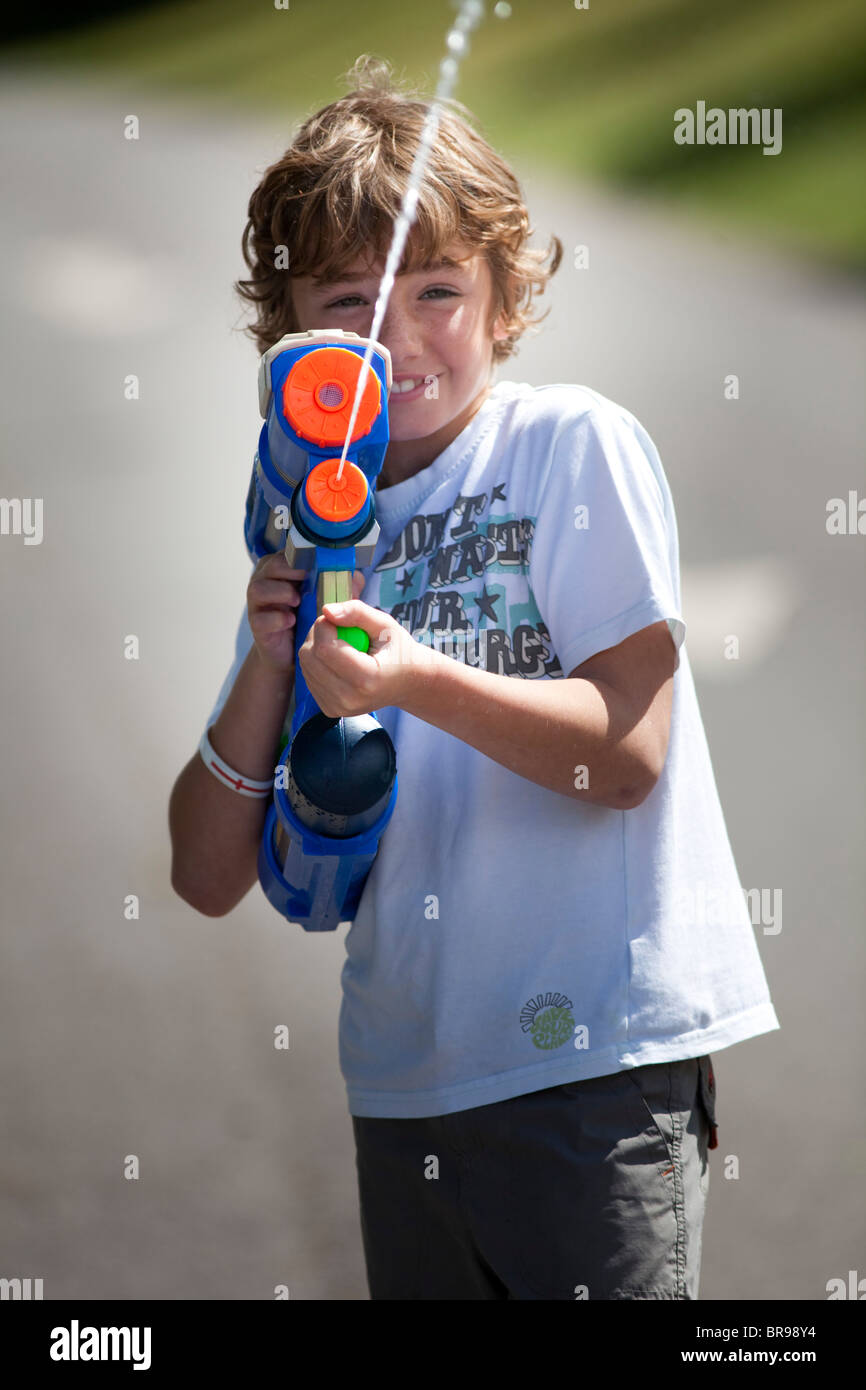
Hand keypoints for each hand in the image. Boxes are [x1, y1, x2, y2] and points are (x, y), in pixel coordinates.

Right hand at [247, 551, 365, 674]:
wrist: (289, 653)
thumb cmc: (306, 619)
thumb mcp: (325, 599)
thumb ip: (341, 587)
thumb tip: (356, 576)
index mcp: (283, 570)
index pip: (288, 552)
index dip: (301, 555)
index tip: (317, 562)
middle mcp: (266, 582)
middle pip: (271, 565)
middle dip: (291, 570)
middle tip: (307, 578)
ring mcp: (257, 604)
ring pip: (259, 588)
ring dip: (281, 592)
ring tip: (297, 600)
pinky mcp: (257, 625)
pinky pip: (261, 618)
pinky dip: (277, 618)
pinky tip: (291, 621)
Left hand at [297, 598, 435, 716]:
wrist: (408, 683)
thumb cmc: (397, 651)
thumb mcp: (386, 625)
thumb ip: (358, 613)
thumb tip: (326, 611)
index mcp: (367, 679)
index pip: (325, 649)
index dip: (324, 626)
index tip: (336, 619)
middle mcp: (350, 699)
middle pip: (309, 658)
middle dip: (316, 635)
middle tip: (336, 629)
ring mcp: (338, 707)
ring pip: (305, 666)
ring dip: (315, 648)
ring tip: (340, 645)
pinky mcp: (330, 710)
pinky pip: (309, 678)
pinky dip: (317, 664)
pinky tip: (337, 663)